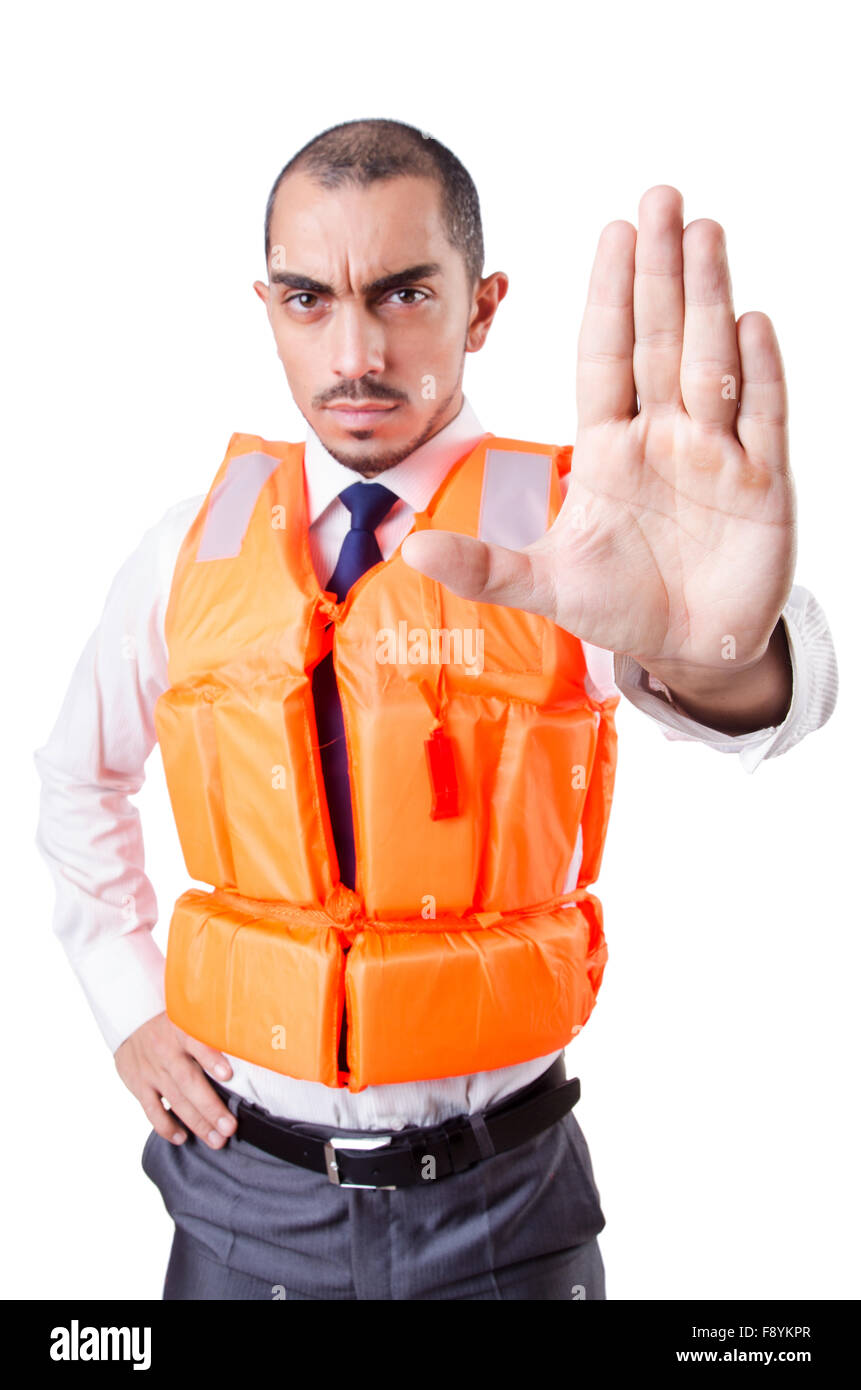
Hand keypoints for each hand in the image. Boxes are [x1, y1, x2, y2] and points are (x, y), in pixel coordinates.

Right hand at [114, 1011, 236, 1147]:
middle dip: (210, 1107)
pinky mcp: (139, 1085)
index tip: (228, 1075)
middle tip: (229, 1127)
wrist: (128, 1020)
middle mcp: (166, 1051)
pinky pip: (152, 1110)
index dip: (211, 1059)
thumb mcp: (188, 1016)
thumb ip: (209, 1031)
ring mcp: (152, 1070)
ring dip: (196, 1122)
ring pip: (175, 1100)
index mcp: (181, 1030)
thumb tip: (245, 1044)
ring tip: (216, 1139)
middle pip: (189, 1081)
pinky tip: (181, 1138)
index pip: (197, 1043)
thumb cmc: (170, 1023)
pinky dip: (166, 1126)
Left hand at [401, 186, 796, 678]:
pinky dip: (759, 373)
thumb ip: (486, 567)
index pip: (607, 356)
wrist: (689, 649)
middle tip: (661, 197)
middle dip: (661, 271)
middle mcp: (663, 437)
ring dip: (709, 299)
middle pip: (661, 340)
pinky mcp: (763, 486)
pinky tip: (752, 322)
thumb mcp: (547, 587)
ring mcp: (716, 456)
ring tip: (705, 232)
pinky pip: (762, 419)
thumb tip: (411, 552)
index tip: (613, 233)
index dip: (611, 296)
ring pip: (711, 362)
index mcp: (609, 448)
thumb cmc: (621, 606)